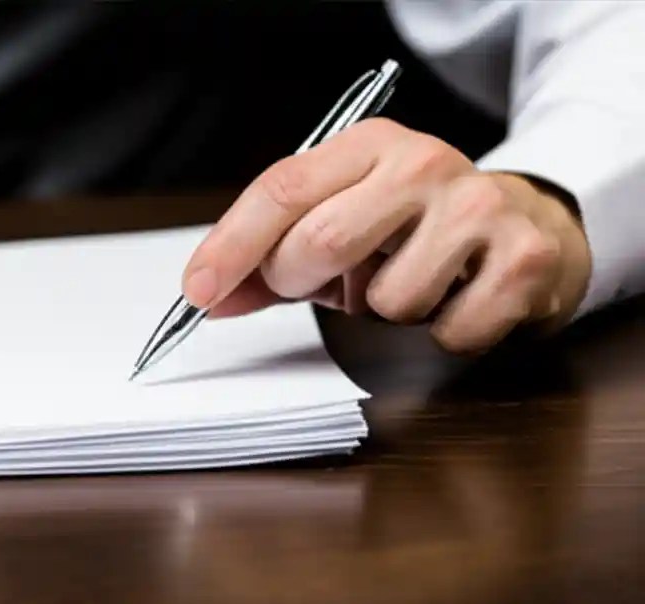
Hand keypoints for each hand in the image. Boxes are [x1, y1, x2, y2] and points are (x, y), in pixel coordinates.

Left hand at [183, 119, 591, 353]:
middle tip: (327, 286)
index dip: (231, 246)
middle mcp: (424, 163)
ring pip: (387, 299)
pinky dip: (442, 335)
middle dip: (302, 282)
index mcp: (369, 145)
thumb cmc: (414, 234)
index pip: (282, 189)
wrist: (528, 226)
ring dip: (383, 314)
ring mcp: (479, 206)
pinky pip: (448, 331)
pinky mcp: (524, 257)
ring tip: (408, 285)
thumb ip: (268, 263)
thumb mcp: (339, 233)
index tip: (197, 292)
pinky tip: (457, 302)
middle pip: (320, 242)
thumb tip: (207, 299)